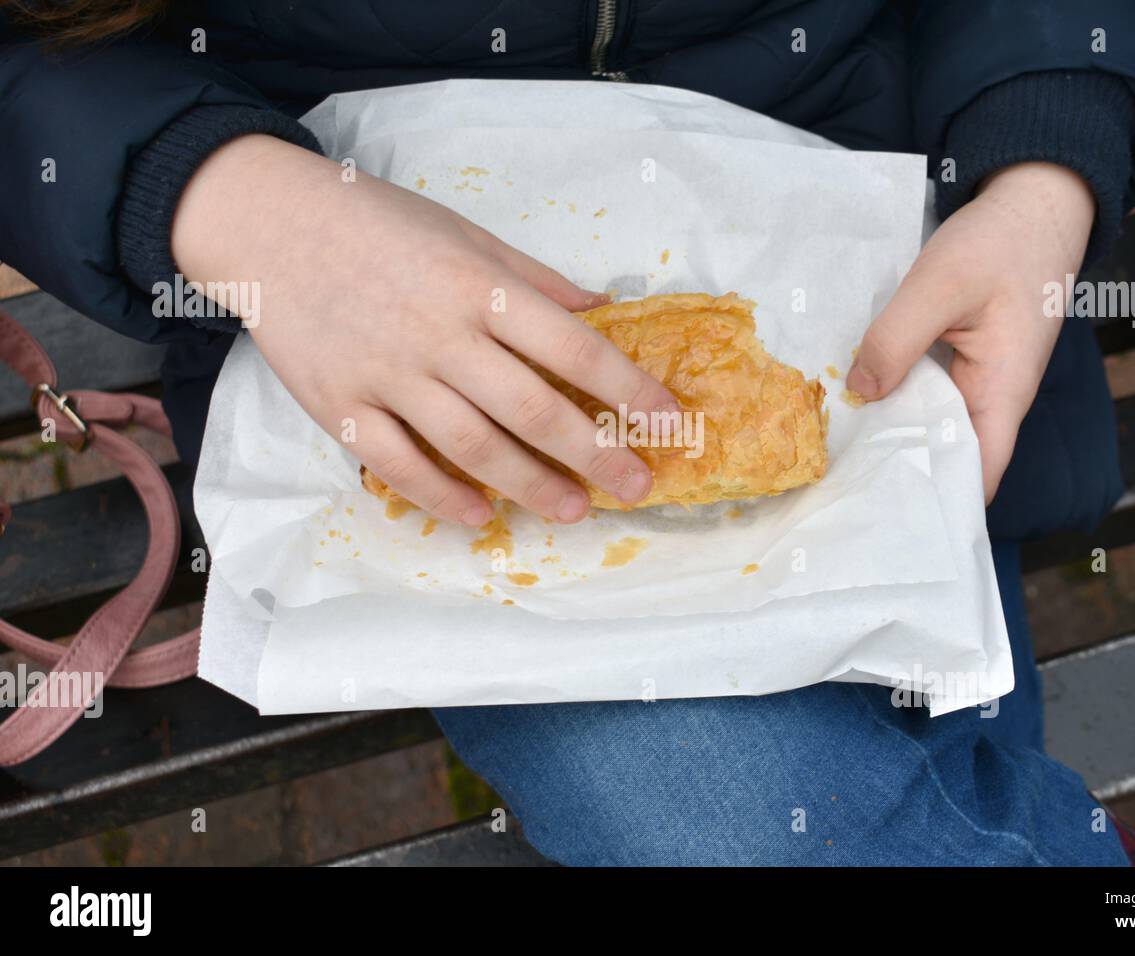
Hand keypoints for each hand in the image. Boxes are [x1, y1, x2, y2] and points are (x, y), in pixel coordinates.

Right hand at [173, 135, 678, 525]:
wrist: (269, 224)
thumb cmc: (379, 224)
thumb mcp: (466, 235)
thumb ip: (534, 279)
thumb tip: (603, 309)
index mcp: (479, 287)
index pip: (571, 347)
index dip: (626, 387)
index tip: (667, 420)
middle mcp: (439, 335)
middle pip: (531, 409)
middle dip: (593, 453)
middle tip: (635, 487)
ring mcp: (387, 375)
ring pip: (471, 447)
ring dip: (530, 485)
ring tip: (574, 510)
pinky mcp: (339, 407)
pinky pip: (397, 466)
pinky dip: (441, 496)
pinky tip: (479, 515)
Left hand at [846, 162, 1095, 502]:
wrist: (1034, 201)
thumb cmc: (1000, 242)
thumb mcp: (940, 284)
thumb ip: (897, 339)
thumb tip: (860, 395)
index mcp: (1003, 393)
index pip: (975, 475)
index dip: (934, 501)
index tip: (882, 517)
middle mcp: (995, 400)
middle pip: (948, 460)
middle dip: (902, 478)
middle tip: (838, 494)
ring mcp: (978, 384)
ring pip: (934, 429)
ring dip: (894, 441)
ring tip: (835, 464)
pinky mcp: (962, 366)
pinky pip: (928, 399)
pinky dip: (897, 405)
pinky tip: (854, 409)